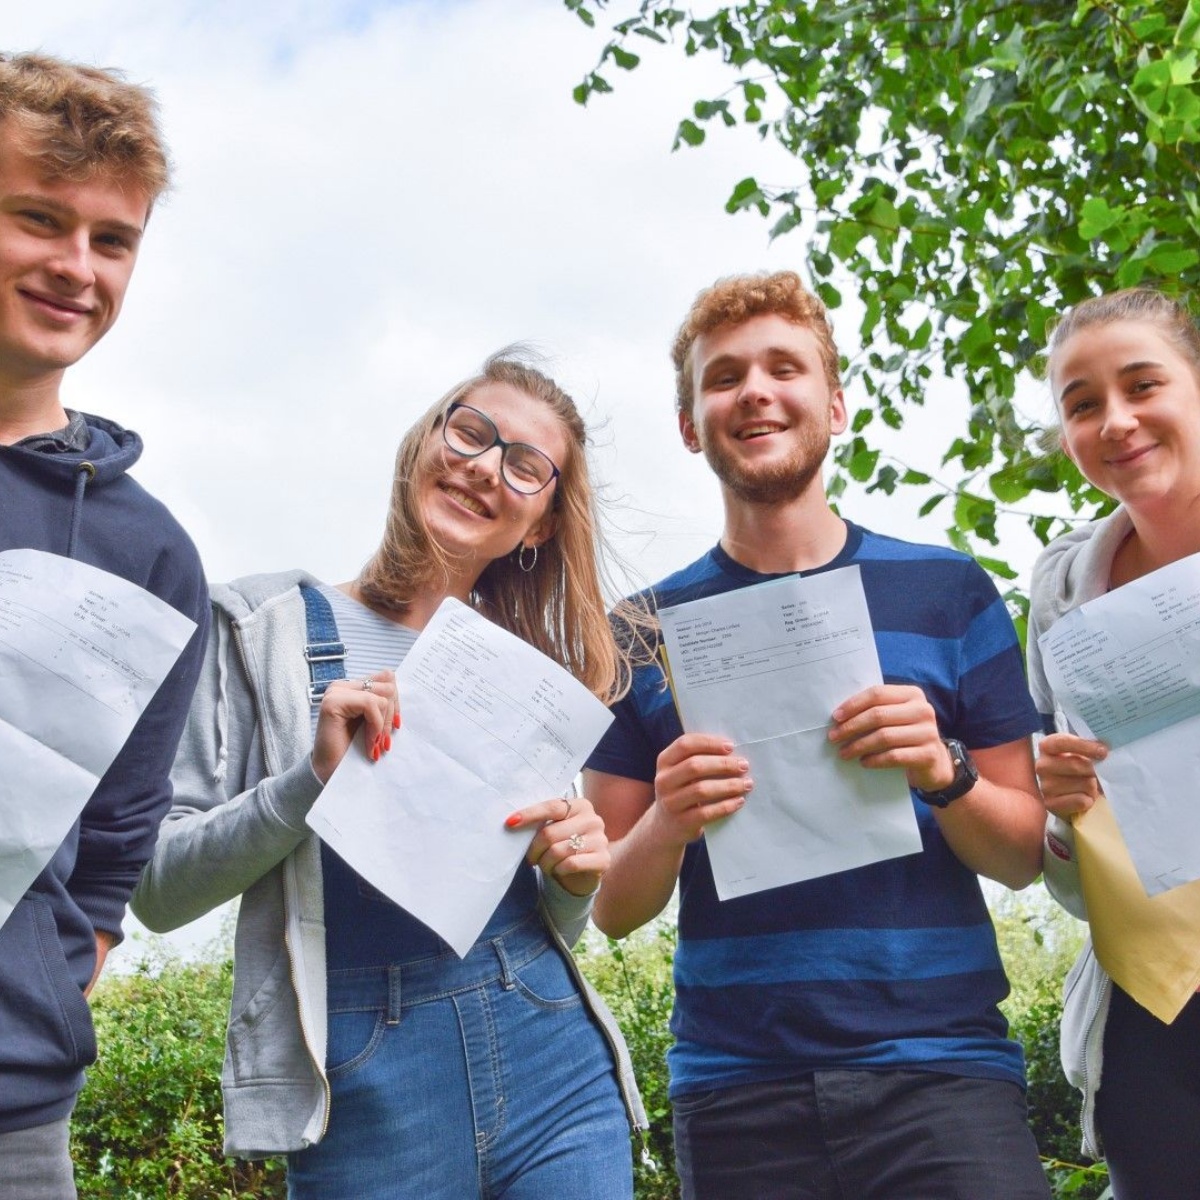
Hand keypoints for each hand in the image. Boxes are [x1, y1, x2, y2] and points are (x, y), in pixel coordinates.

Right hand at [310, 670, 399, 783]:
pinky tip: (370, 744)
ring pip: (382, 695)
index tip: (395, 726)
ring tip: (376, 744)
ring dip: (383, 724)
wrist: (331, 772)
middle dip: (391, 715)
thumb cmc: (353, 750)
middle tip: (384, 740)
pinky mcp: (333, 702)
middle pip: (388, 685)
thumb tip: (403, 692)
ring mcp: (336, 692)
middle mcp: (343, 686)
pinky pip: (370, 704)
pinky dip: (375, 726)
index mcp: (353, 688)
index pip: (387, 678)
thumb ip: (383, 704)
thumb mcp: (374, 722)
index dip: (396, 703)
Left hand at [505, 795, 609, 896]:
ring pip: (558, 851)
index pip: (552, 807)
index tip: (510, 822)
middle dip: (534, 849)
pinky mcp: (603, 859)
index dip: (529, 815)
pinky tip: (559, 869)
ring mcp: (600, 839)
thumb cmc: (563, 845)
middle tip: (531, 858)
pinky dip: (559, 869)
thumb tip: (513, 821)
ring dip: (545, 862)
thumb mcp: (554, 829)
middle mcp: (593, 819)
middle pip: (550, 833)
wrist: (584, 872)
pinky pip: (571, 864)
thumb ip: (542, 822)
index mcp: (580, 805)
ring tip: (545, 865)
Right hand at [650, 733, 751, 847]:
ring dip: (729, 785)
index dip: (709, 743)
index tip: (731, 746)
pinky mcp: (681, 822)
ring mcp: (670, 802)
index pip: (685, 744)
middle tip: (744, 765)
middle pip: (694, 766)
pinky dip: (726, 806)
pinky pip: (707, 812)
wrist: (666, 826)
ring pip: (702, 789)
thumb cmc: (682, 791)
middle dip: (723, 764)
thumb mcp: (680, 772)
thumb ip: (697, 758)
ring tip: (746, 783)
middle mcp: (663, 780)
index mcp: (664, 762)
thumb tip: (732, 750)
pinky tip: (739, 801)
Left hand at [829, 684, 952, 792]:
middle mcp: (923, 710)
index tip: (835, 717)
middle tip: (834, 737)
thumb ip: (875, 709)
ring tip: (844, 753)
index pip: (877, 694)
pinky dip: (875, 760)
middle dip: (851, 726)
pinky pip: (894, 756)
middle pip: (878, 715)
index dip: (853, 705)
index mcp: (913, 694)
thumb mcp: (895, 716)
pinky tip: (863, 762)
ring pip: (884, 737)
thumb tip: (839, 716)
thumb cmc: (905, 734)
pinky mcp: (929, 754)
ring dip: (859, 745)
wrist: (934, 761)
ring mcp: (928, 733)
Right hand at [1035, 733, 1106, 816]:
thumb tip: (1104, 750)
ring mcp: (1045, 786)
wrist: (1073, 792)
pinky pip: (1081, 801)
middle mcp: (1042, 765)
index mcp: (1047, 747)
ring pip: (1083, 784)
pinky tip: (1084, 797)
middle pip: (1075, 765)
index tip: (1103, 751)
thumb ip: (1091, 747)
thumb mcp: (1083, 751)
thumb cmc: (1080, 767)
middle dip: (1093, 770)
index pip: (1062, 742)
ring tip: (1088, 786)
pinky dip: (1089, 800)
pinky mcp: (1051, 804)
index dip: (1084, 746)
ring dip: (1092, 786)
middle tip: (1097, 772)